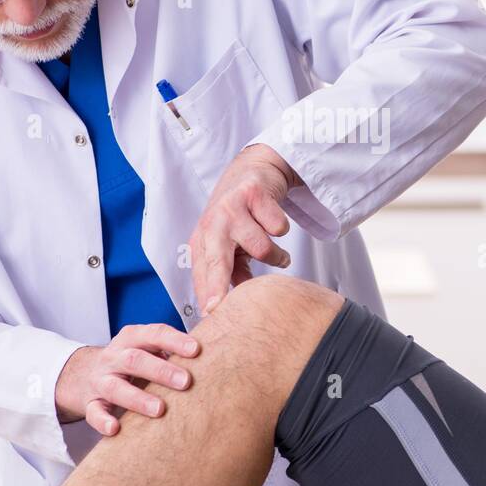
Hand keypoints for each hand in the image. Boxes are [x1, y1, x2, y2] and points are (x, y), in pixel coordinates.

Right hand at [55, 323, 200, 435]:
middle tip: (186, 381)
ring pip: (117, 388)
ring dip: (138, 398)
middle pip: (136, 360)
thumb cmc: (129, 361)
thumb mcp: (146, 347)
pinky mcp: (90, 403)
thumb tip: (218, 349)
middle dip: (161, 370)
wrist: (81, 374)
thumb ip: (173, 348)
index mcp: (132, 338)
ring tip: (160, 410)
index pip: (154, 334)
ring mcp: (101, 380)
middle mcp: (115, 357)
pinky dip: (103, 421)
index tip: (196, 350)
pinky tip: (115, 428)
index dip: (174, 341)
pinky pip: (94, 412)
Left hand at [191, 143, 298, 314]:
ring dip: (276, 255)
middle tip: (219, 306)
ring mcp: (232, 208)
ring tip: (277, 252)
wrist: (254, 170)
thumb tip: (240, 303)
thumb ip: (235, 272)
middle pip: (217, 261)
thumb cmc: (239, 213)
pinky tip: (274, 221)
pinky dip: (282, 229)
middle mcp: (214, 224)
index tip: (210, 315)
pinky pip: (278, 227)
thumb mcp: (231, 244)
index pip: (203, 273)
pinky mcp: (253, 194)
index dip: (206, 294)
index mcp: (204, 240)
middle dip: (218, 285)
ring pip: (260, 247)